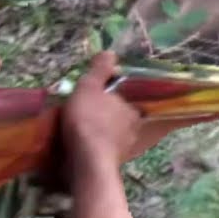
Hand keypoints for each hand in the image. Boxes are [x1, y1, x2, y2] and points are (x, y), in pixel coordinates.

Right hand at [61, 51, 141, 178]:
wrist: (86, 162)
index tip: (99, 98)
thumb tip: (111, 52)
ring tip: (84, 131)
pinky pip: (105, 151)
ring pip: (115, 136)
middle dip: (109, 116)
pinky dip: (96, 148)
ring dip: (102, 134)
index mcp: (133, 110)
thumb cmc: (89, 120)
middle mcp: (134, 130)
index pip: (128, 99)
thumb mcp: (90, 88)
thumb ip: (100, 71)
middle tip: (89, 113)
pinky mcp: (112, 164)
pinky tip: (84, 148)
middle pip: (122, 118)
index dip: (114, 97)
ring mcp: (125, 149)